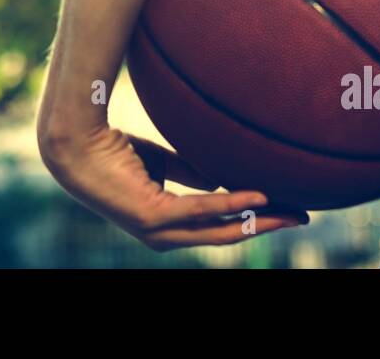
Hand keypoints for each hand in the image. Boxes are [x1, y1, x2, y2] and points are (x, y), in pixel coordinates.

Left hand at [38, 122, 308, 250]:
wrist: (76, 143)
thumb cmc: (109, 149)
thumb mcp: (158, 161)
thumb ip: (186, 171)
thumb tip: (218, 175)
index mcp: (166, 223)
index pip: (218, 226)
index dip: (252, 220)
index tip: (286, 210)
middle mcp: (163, 234)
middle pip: (226, 235)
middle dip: (267, 227)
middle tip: (304, 218)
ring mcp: (156, 229)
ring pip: (218, 230)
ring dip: (258, 220)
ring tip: (292, 212)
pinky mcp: (151, 215)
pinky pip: (200, 208)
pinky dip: (231, 203)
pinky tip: (259, 198)